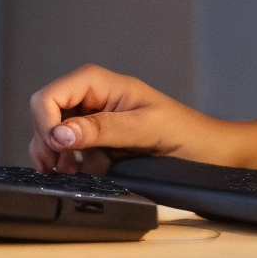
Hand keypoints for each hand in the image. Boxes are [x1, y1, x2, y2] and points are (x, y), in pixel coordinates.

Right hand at [28, 64, 256, 175]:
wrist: (211, 155)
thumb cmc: (187, 134)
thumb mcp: (146, 129)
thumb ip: (104, 130)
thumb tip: (61, 134)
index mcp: (103, 84)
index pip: (52, 95)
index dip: (46, 121)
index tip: (59, 148)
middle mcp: (93, 100)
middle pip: (45, 114)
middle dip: (47, 140)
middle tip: (63, 166)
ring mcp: (93, 123)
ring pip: (51, 135)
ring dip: (55, 156)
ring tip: (71, 171)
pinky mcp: (96, 144)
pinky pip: (66, 152)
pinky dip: (65, 164)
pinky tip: (79, 173)